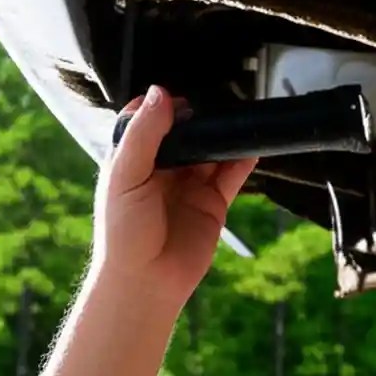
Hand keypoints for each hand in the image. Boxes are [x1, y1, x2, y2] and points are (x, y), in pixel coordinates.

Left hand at [92, 85, 256, 307]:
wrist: (146, 283)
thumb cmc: (123, 234)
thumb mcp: (126, 176)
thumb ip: (144, 135)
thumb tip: (159, 92)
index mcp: (132, 160)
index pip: (146, 120)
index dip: (160, 105)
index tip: (176, 97)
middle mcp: (161, 170)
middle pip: (185, 133)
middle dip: (199, 119)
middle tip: (214, 105)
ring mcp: (189, 186)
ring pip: (211, 152)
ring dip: (222, 137)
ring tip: (236, 121)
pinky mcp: (212, 204)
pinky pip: (231, 176)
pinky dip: (243, 160)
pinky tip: (251, 147)